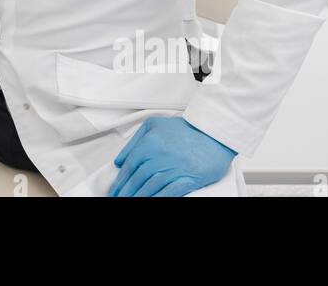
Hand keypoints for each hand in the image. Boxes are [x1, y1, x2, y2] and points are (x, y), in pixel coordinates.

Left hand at [109, 115, 235, 196]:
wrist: (213, 133)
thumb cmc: (184, 129)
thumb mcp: (154, 125)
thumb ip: (134, 141)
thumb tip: (120, 161)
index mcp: (149, 143)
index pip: (130, 166)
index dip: (120, 181)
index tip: (114, 191)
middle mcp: (159, 156)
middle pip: (138, 179)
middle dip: (127, 192)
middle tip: (119, 199)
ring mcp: (174, 168)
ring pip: (151, 187)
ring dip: (139, 197)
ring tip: (130, 203)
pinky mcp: (189, 178)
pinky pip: (170, 192)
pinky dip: (158, 199)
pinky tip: (150, 202)